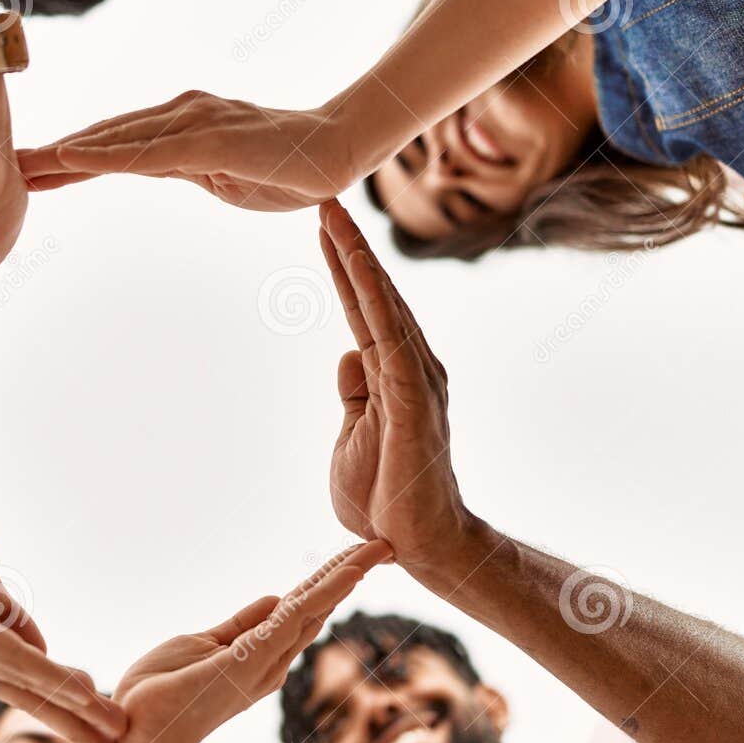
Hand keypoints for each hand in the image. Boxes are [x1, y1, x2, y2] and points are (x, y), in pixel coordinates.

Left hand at [0, 475, 124, 742]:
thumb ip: (6, 610)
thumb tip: (41, 645)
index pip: (25, 681)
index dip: (67, 707)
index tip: (106, 730)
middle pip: (29, 699)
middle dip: (77, 730)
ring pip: (27, 686)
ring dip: (75, 711)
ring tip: (115, 731)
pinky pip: (12, 657)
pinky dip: (49, 678)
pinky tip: (82, 691)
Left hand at [17, 91, 361, 212]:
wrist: (337, 151)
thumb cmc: (283, 168)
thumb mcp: (217, 176)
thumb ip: (181, 168)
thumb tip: (150, 168)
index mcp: (180, 126)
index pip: (114, 145)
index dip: (69, 160)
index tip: (30, 174)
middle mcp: (180, 113)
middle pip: (105, 138)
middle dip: (54, 156)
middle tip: (8, 167)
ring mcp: (194, 121)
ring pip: (117, 141)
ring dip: (67, 155)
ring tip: (25, 167)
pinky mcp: (209, 138)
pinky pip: (147, 152)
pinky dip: (105, 156)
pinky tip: (72, 161)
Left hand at [110, 542, 390, 742]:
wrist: (138, 729)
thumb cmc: (161, 691)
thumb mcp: (203, 644)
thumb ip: (242, 625)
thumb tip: (275, 599)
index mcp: (258, 657)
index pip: (299, 612)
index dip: (326, 583)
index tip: (351, 556)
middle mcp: (270, 663)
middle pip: (316, 608)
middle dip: (346, 574)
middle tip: (379, 546)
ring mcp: (264, 661)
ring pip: (313, 609)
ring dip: (344, 576)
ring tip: (374, 549)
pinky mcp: (252, 657)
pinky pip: (295, 617)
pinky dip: (324, 593)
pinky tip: (348, 573)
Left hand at [320, 199, 483, 577]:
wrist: (419, 544)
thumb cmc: (386, 497)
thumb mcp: (353, 435)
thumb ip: (355, 393)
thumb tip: (349, 354)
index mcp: (394, 373)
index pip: (362, 310)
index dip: (343, 268)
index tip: (323, 227)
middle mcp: (411, 365)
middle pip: (374, 294)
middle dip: (348, 246)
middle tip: (323, 198)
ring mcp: (415, 378)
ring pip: (381, 304)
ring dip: (356, 258)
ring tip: (332, 215)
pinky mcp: (412, 397)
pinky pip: (388, 336)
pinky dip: (371, 298)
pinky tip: (354, 265)